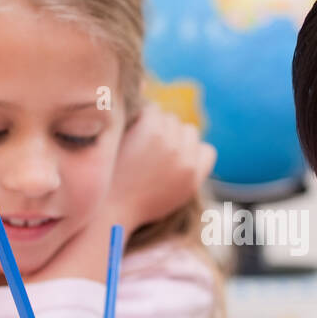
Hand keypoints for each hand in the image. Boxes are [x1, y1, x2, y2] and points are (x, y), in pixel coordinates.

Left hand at [110, 102, 215, 229]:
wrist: (110, 207)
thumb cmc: (136, 204)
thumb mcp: (173, 197)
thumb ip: (188, 174)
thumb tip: (195, 149)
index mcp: (194, 176)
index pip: (206, 150)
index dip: (189, 151)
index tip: (171, 156)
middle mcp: (187, 159)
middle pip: (188, 131)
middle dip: (172, 137)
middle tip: (150, 148)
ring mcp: (170, 144)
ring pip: (171, 119)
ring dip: (157, 126)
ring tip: (139, 142)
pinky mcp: (151, 131)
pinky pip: (154, 111)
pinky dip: (144, 117)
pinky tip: (132, 130)